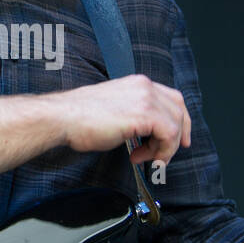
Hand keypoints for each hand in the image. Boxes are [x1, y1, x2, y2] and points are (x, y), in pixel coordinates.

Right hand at [57, 74, 191, 166]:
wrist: (63, 118)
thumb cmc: (79, 118)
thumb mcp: (115, 110)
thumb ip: (134, 115)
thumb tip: (144, 133)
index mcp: (137, 84)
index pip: (172, 98)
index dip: (180, 120)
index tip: (178, 138)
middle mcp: (145, 87)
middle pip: (179, 109)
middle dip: (178, 134)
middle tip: (168, 154)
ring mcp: (146, 98)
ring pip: (176, 124)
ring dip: (164, 147)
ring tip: (145, 158)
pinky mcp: (144, 114)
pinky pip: (168, 135)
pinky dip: (161, 151)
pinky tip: (141, 157)